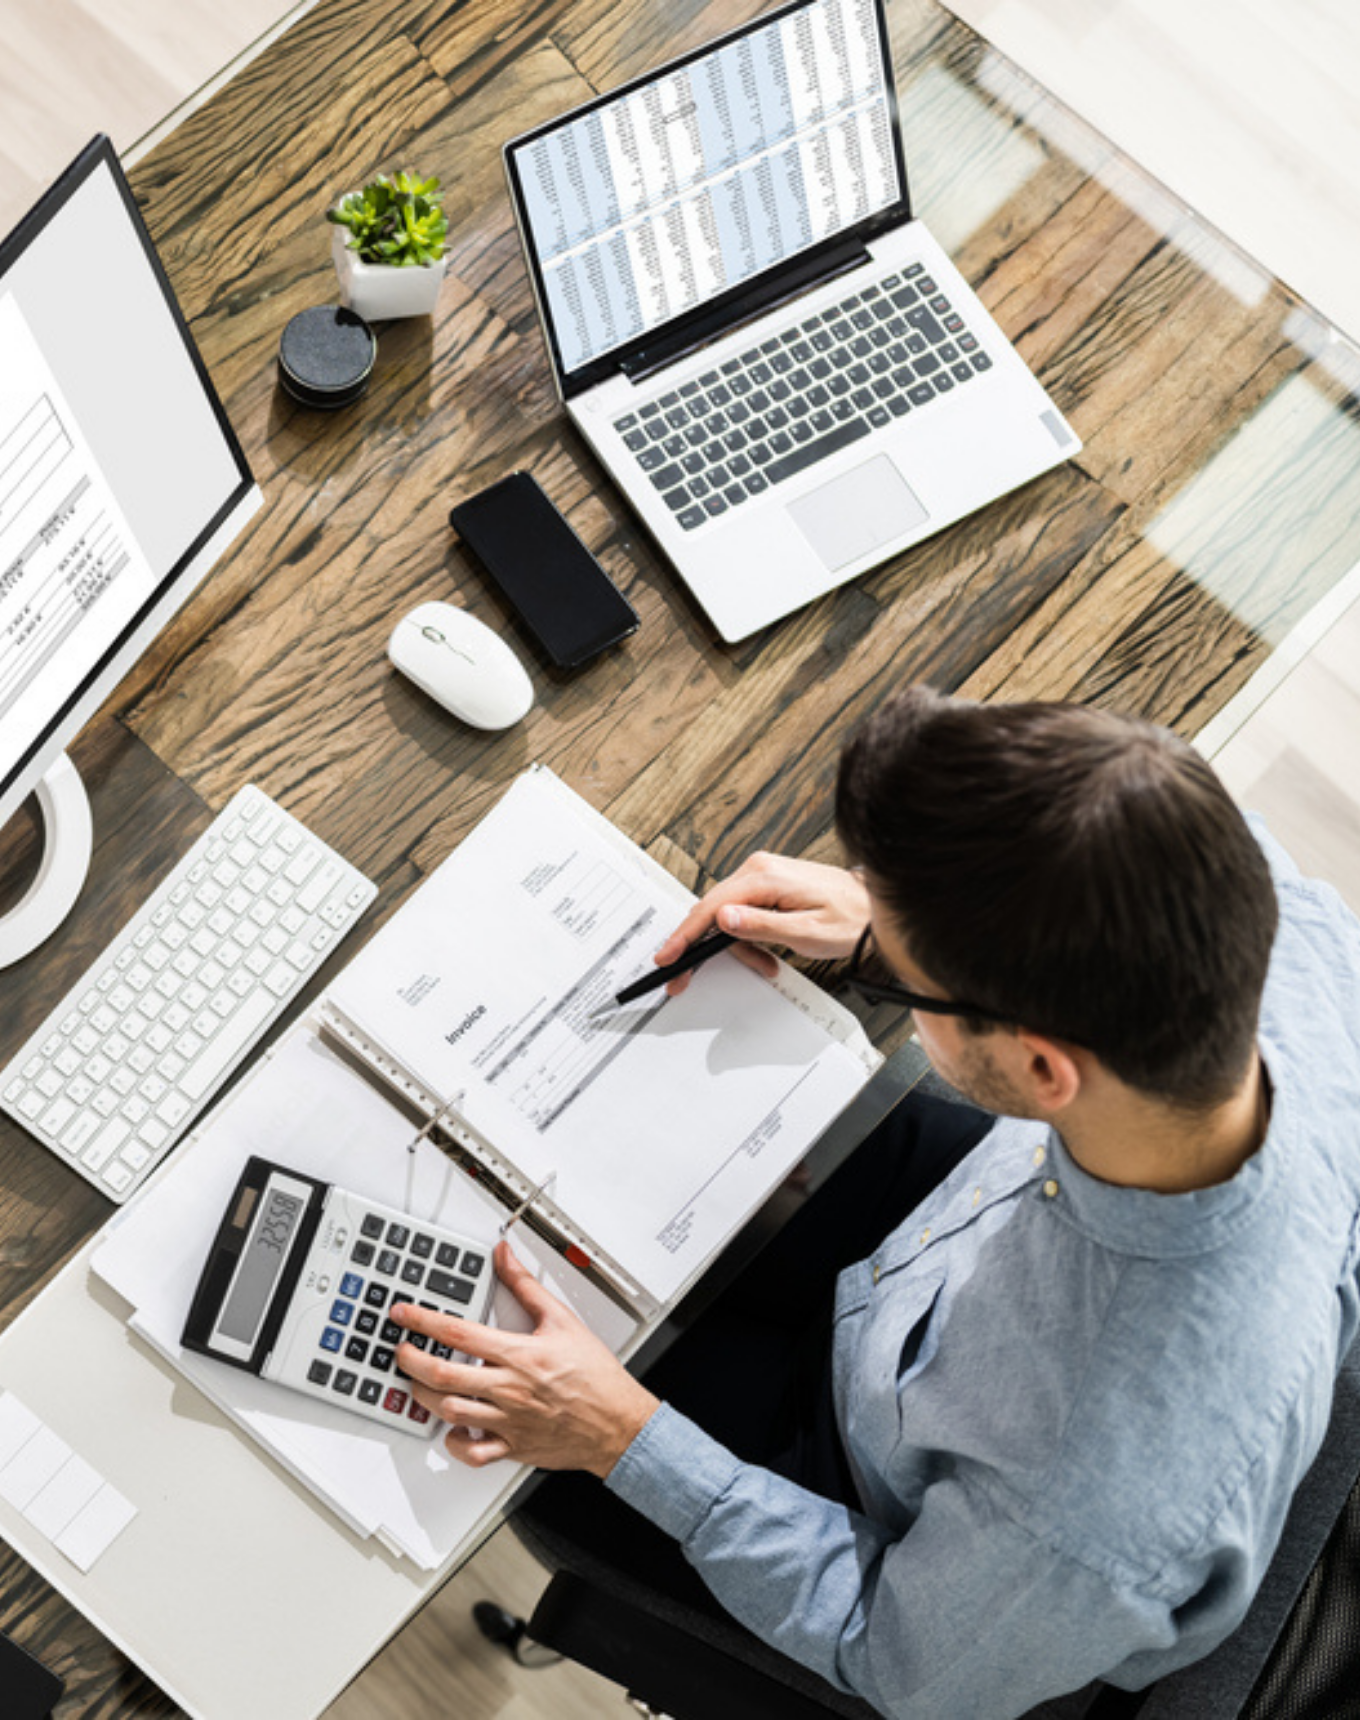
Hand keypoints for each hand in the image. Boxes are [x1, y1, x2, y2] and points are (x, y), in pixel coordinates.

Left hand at [391, 1241, 658, 1475]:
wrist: (618, 1422)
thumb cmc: (595, 1375)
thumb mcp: (562, 1320)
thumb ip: (526, 1286)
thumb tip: (504, 1256)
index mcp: (519, 1354)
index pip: (458, 1334)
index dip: (423, 1321)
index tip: (403, 1315)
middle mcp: (509, 1389)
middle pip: (442, 1375)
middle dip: (411, 1360)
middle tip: (400, 1351)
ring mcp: (508, 1421)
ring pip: (449, 1411)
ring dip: (425, 1396)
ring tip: (418, 1383)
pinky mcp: (512, 1446)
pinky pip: (472, 1452)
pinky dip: (454, 1442)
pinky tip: (452, 1427)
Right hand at [655, 853, 870, 990]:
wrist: (873, 909)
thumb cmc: (850, 920)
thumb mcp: (806, 933)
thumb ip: (762, 926)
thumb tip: (723, 919)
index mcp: (765, 877)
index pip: (711, 907)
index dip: (685, 936)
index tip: (669, 956)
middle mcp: (759, 869)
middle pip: (711, 910)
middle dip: (702, 947)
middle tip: (687, 976)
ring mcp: (762, 874)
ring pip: (725, 915)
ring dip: (737, 946)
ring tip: (764, 964)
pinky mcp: (766, 884)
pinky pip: (741, 912)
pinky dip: (746, 936)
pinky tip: (765, 953)